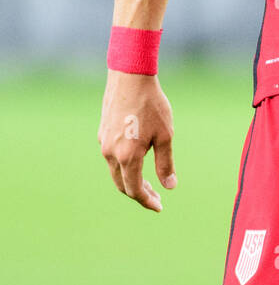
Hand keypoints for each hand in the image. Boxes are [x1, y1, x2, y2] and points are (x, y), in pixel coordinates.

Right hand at [98, 70, 175, 210]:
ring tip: (148, 182)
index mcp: (127, 157)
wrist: (130, 78)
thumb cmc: (152, 105)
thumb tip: (169, 186)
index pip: (134, 190)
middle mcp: (111, 153)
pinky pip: (112, 157)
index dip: (146, 201)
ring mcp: (104, 143)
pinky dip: (123, 166)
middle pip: (122, 185)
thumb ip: (165, 164)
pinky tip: (137, 160)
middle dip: (139, 194)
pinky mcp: (102, 133)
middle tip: (155, 197)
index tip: (159, 206)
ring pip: (115, 171)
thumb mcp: (165, 136)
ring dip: (130, 180)